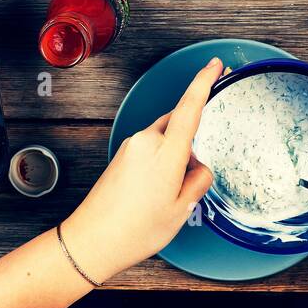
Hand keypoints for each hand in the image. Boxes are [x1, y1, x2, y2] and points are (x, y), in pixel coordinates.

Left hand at [59, 57, 219, 282]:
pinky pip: (150, 148)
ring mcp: (131, 146)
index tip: (215, 66)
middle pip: (179, 126)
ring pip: (165, 139)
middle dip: (190, 146)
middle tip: (186, 184)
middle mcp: (147, 142)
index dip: (204, 82)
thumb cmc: (134, 229)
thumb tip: (199, 168)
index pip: (190, 107)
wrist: (93, 241)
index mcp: (167, 152)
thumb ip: (197, 181)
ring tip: (166, 197)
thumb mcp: (182, 210)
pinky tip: (153, 193)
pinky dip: (159, 163)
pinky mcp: (122, 154)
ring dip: (173, 158)